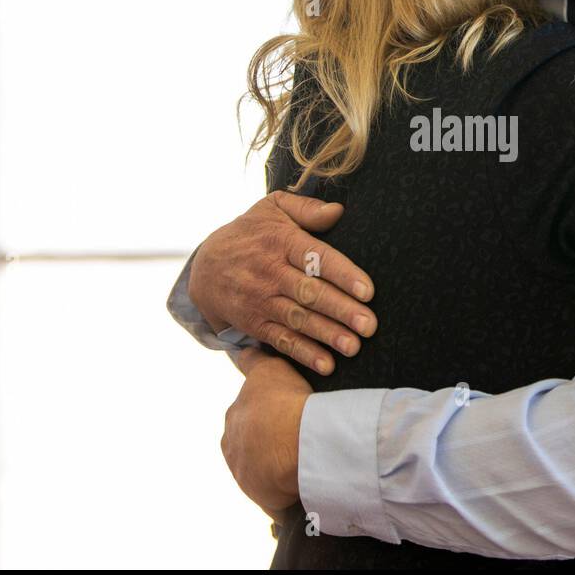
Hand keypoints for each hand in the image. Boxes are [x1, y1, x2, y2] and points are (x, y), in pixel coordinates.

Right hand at [189, 191, 377, 374]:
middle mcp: (270, 271)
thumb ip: (307, 209)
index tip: (368, 291)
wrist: (205, 266)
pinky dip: (303, 354)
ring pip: (298, 319)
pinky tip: (326, 365)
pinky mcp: (253, 323)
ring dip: (327, 335)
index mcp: (281, 241)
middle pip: (310, 292)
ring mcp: (260, 299)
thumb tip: (339, 211)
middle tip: (369, 326)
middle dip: (341, 310)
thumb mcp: (272, 209)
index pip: (317, 257)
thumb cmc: (251, 233)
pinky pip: (281, 340)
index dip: (343, 275)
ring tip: (353, 346)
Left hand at [221, 347, 311, 521]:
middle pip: (253, 447)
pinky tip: (304, 487)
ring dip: (278, 470)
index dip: (265, 418)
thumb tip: (243, 351)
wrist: (297, 441)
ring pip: (264, 472)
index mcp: (232, 420)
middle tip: (298, 440)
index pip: (246, 419)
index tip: (282, 418)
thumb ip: (255, 362)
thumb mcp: (268, 369)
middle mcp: (232, 448)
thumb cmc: (285, 401)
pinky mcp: (263, 499)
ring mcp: (246, 476)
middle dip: (269, 445)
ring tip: (304, 464)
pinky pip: (277, 498)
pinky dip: (288, 495)